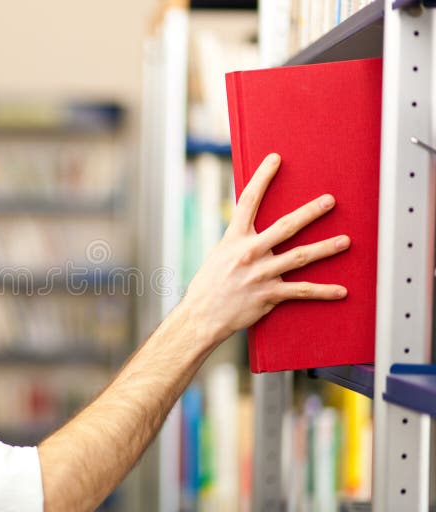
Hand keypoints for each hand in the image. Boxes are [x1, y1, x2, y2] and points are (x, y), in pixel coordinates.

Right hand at [181, 153, 349, 344]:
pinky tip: (342, 290)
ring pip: (300, 256)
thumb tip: (255, 228)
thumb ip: (240, 241)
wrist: (202, 315)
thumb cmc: (209, 285)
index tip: (275, 159)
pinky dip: (324, 292)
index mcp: (234, 239)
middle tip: (329, 200)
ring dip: (326, 248)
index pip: (249, 201)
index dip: (262, 178)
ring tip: (346, 240)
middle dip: (310, 212)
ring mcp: (261, 274)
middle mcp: (249, 253)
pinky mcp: (269, 295)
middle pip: (285, 226)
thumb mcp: (219, 255)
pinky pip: (302, 291)